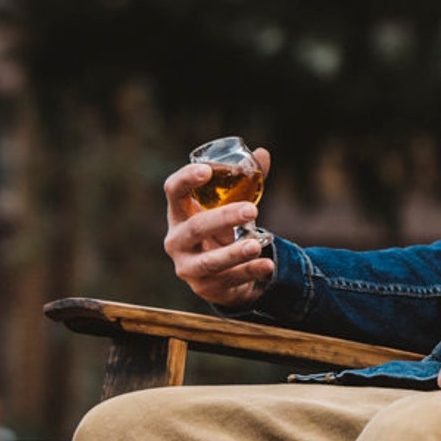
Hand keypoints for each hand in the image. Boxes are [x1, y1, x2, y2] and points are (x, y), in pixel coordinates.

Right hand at [163, 147, 272, 308]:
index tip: (207, 170)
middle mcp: (176, 241)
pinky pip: (230, 279)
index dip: (186, 179)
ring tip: (257, 245)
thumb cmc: (221, 233)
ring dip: (235, 253)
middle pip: (195, 228)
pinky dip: (250, 272)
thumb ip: (245, 183)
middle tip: (251, 211)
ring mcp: (188, 267)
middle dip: (223, 219)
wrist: (222, 276)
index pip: (173, 192)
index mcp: (178, 214)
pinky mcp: (206, 287)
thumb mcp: (229, 207)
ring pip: (210, 261)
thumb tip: (263, 153)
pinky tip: (267, 265)